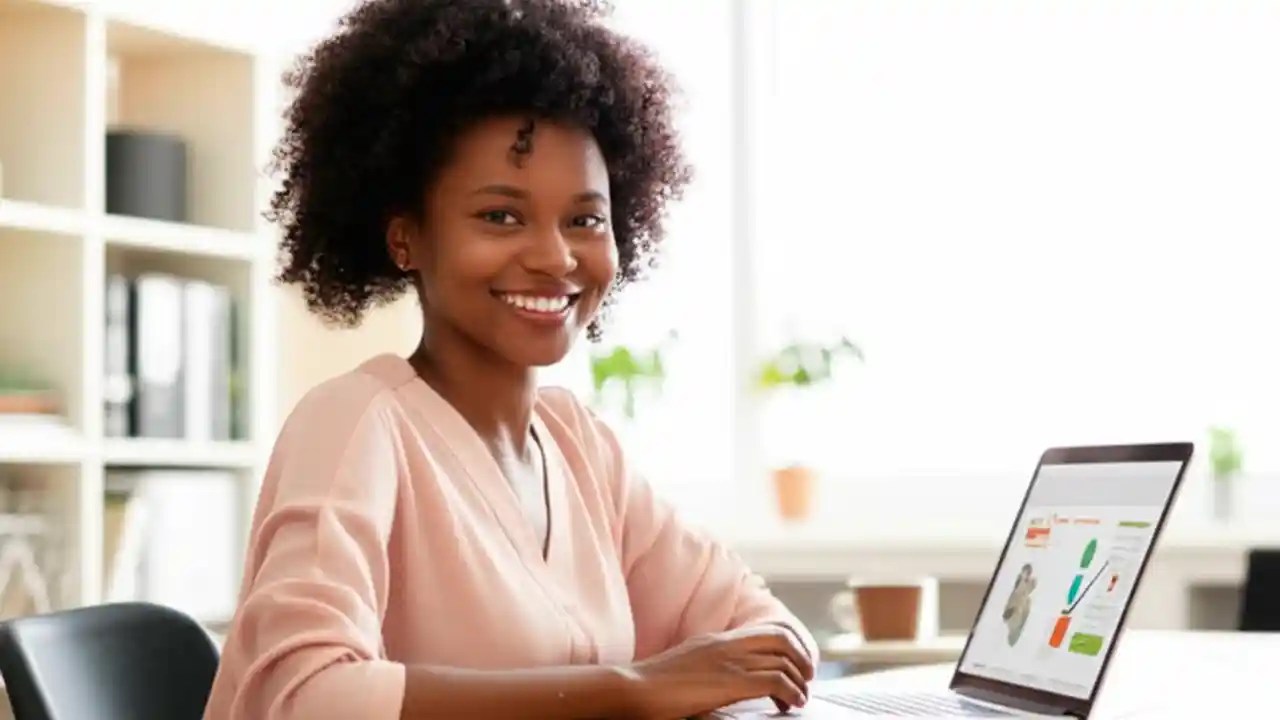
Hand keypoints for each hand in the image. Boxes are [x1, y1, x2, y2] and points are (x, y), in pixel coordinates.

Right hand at [624, 625, 814, 718]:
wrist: (636, 688)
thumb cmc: (652, 686)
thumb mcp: (685, 667)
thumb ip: (707, 666)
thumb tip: (721, 680)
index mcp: (717, 640)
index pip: (767, 630)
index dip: (791, 644)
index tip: (798, 663)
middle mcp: (728, 645)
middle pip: (782, 639)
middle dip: (802, 658)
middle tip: (806, 679)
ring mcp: (730, 662)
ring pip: (784, 661)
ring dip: (799, 682)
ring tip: (799, 698)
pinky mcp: (732, 682)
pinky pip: (777, 681)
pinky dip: (791, 693)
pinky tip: (790, 705)